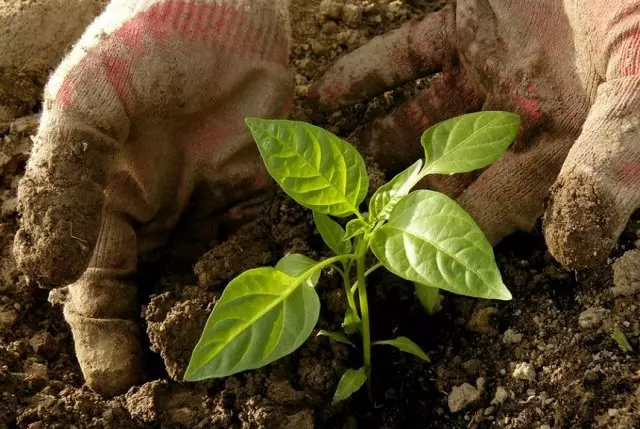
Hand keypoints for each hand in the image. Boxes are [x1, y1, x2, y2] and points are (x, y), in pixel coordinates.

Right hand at [14, 0, 291, 395]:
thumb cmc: (145, 40)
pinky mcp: (256, 193)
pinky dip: (260, 278)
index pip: (94, 283)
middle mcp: (153, 211)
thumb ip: (69, 182)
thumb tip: (50, 273)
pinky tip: (272, 310)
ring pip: (205, 279)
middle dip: (159, 340)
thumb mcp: (88, 102)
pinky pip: (257, 246)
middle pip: (151, 293)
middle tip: (176, 390)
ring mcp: (206, 205)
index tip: (109, 384)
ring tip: (224, 366)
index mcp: (102, 198)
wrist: (226, 5)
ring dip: (214, 320)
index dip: (98, 334)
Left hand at [309, 1, 639, 267]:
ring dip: (372, 142)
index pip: (491, 208)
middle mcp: (513, 119)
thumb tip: (575, 251)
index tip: (396, 263)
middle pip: (444, 174)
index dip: (447, 237)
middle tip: (347, 218)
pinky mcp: (466, 26)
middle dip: (396, 196)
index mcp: (553, 145)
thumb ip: (608, 162)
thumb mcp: (639, 92)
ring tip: (325, 166)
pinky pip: (404, 57)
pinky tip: (322, 95)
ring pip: (416, 120)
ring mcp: (485, 73)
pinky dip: (362, 74)